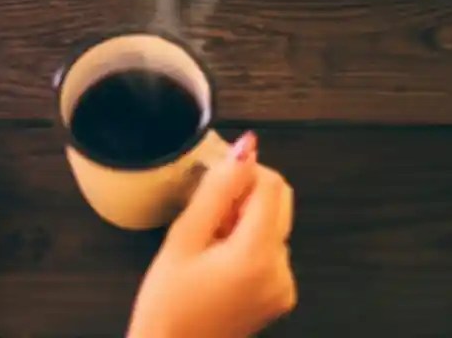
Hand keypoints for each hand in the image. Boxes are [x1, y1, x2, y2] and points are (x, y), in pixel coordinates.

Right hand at [128, 133, 296, 337]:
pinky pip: (273, 250)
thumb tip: (243, 151)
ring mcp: (285, 285)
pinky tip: (220, 259)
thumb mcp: (184, 237)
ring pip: (275, 224)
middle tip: (208, 213)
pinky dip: (251, 243)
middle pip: (280, 202)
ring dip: (246, 220)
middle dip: (246, 195)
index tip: (216, 179)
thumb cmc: (167, 301)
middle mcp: (282, 269)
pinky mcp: (281, 295)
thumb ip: (217, 190)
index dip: (245, 172)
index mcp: (258, 254)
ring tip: (209, 242)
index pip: (271, 185)